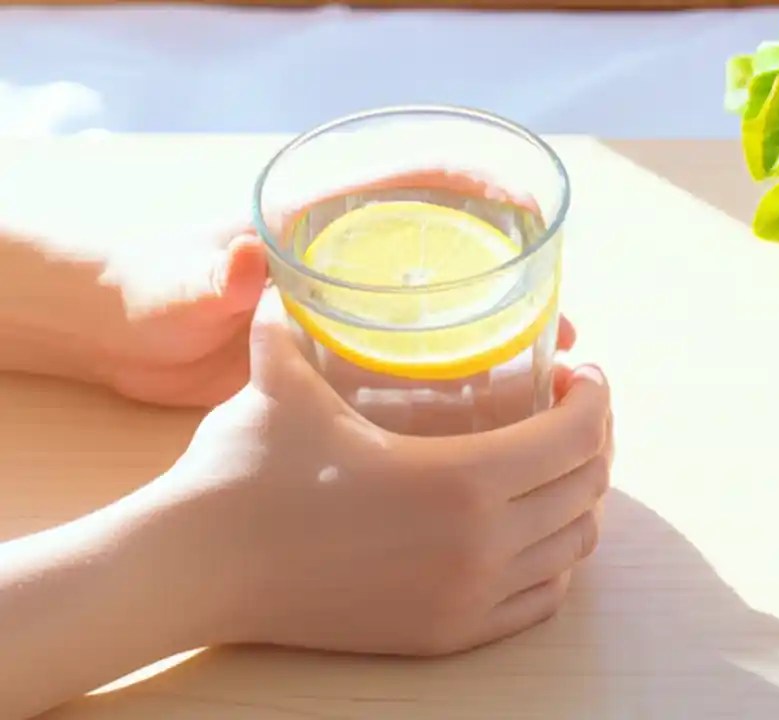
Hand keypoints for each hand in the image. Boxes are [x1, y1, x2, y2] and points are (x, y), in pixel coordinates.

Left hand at [100, 227, 577, 408]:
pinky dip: (463, 384)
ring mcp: (355, 309)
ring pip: (451, 316)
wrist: (119, 337)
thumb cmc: (149, 291)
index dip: (483, 191)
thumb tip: (245, 262)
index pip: (420, 186)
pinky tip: (492, 421)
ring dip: (503, 343)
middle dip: (518, 288)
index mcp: (323, 222)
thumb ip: (212, 276)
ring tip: (547, 386)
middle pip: (459, 258)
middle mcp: (353, 261)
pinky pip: (423, 362)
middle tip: (562, 335)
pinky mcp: (347, 354)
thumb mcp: (181, 286)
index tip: (534, 219)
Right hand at [146, 287, 611, 654]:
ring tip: (550, 462)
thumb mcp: (280, 382)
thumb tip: (285, 270)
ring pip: (573, 545)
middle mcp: (481, 546)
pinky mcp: (448, 636)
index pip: (578, 435)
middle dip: (594, 439)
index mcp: (462, 481)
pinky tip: (529, 526)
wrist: (194, 571)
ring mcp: (469, 599)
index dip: (594, 397)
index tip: (579, 373)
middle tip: (567, 409)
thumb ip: (296, 317)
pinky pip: (541, 598)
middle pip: (588, 487)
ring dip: (578, 497)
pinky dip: (553, 557)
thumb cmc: (239, 474)